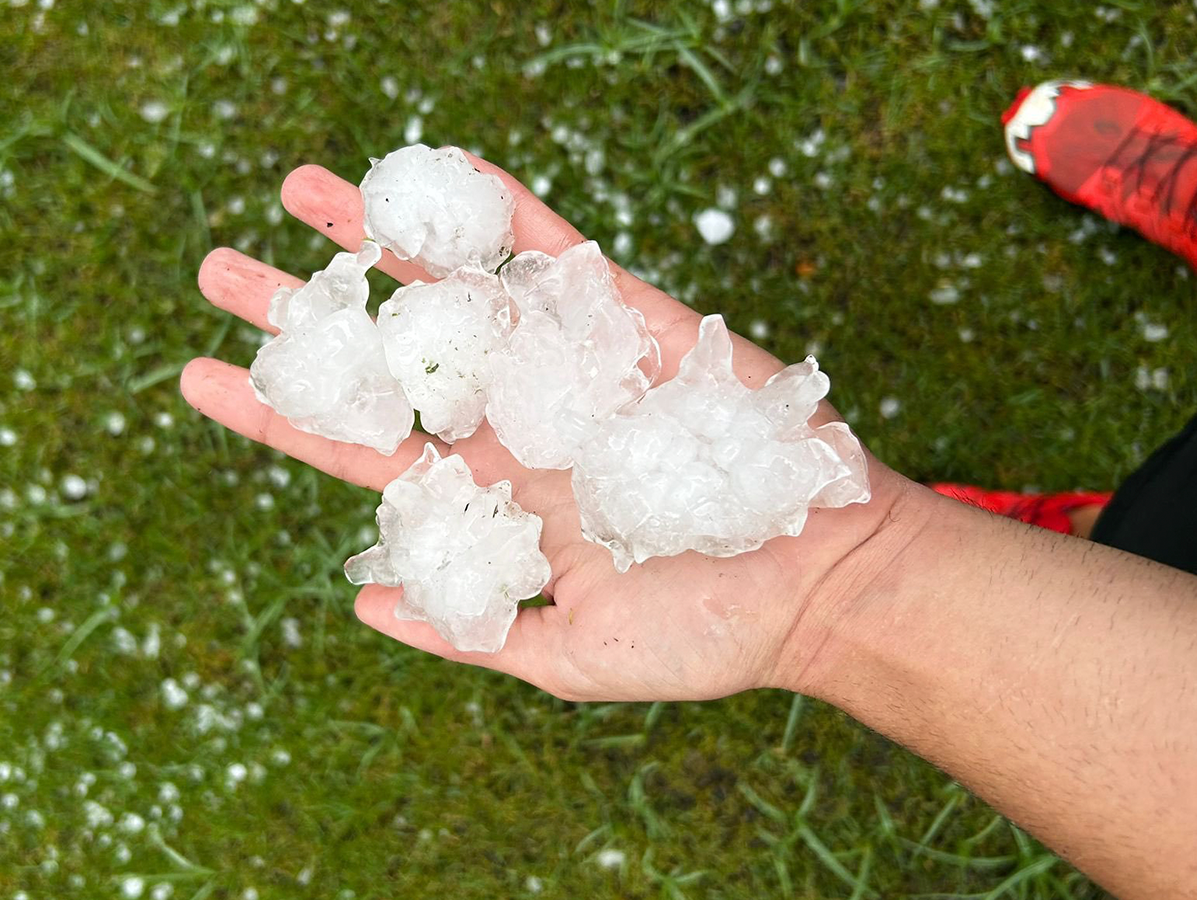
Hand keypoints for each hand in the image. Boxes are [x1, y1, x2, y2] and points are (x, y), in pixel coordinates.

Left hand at [183, 158, 907, 701]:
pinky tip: (445, 175)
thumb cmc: (709, 634)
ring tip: (303, 192)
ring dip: (387, 245)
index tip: (202, 378)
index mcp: (500, 504)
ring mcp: (574, 372)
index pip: (371, 452)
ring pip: (463, 295)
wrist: (825, 584)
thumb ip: (473, 627)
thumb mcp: (576, 660)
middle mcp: (524, 428)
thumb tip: (364, 600)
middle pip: (396, 362)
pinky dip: (508, 217)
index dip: (285, 417)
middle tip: (221, 272)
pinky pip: (561, 260)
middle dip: (312, 319)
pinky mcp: (636, 329)